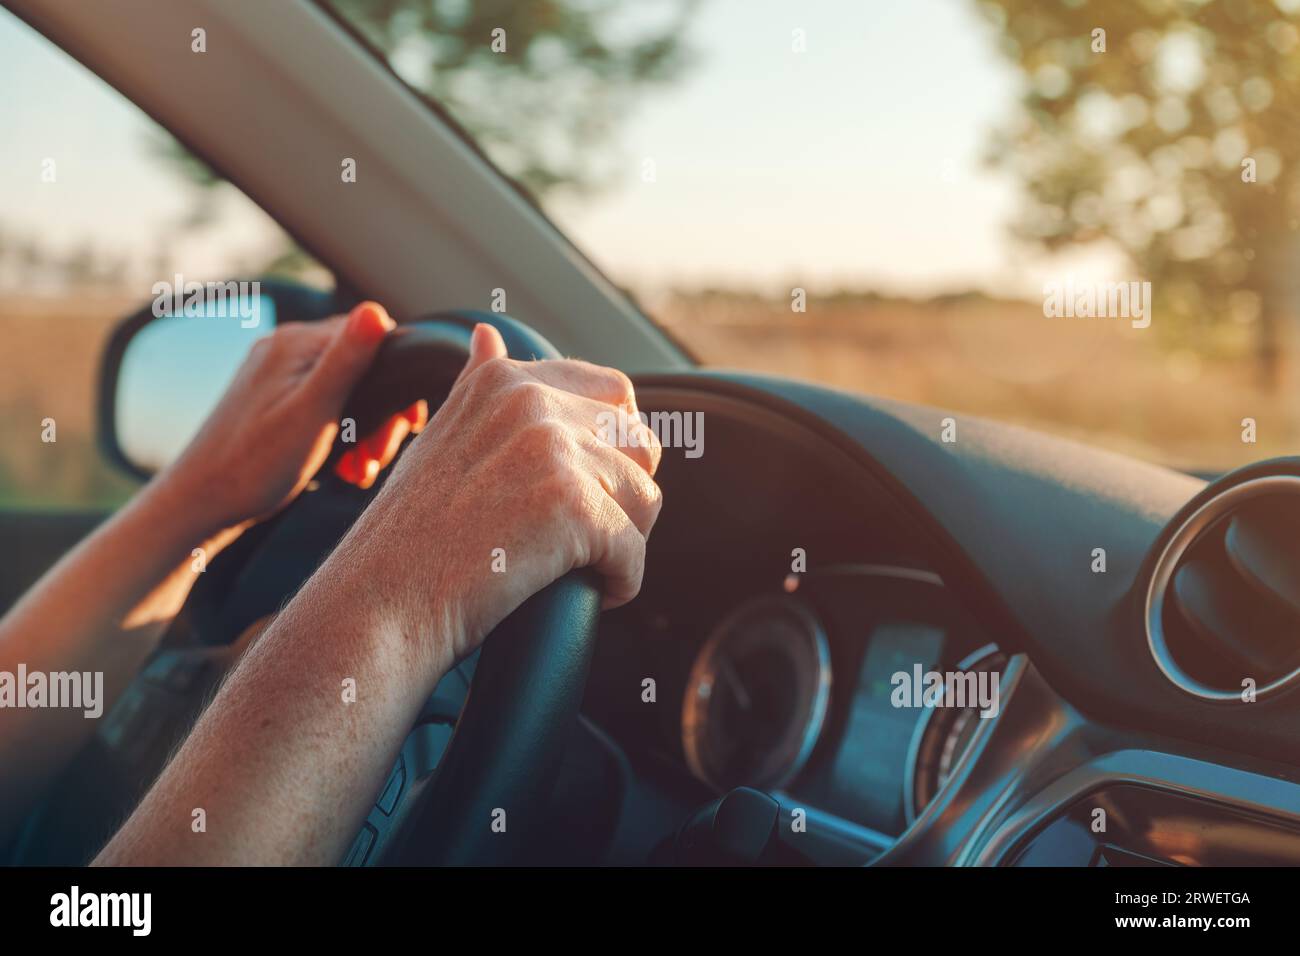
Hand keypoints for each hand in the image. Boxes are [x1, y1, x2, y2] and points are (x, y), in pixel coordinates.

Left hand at [162, 301, 426, 535]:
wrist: (200, 502)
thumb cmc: (255, 464)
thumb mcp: (311, 412)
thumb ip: (345, 361)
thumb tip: (376, 309)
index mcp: (296, 344)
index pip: (374, 339)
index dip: (396, 382)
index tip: (404, 426)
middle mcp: (285, 348)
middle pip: (362, 366)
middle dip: (381, 414)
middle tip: (377, 458)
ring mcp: (277, 372)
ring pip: (346, 389)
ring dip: (365, 430)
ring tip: (360, 469)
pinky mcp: (274, 397)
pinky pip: (324, 403)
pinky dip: (340, 433)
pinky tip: (342, 466)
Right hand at [334, 322, 662, 674]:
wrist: (379, 604)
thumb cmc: (410, 537)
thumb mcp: (440, 437)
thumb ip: (478, 386)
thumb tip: (490, 336)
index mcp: (506, 381)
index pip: (614, 392)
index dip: (615, 447)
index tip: (590, 487)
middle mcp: (532, 402)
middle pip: (640, 443)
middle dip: (625, 494)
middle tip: (584, 535)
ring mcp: (552, 452)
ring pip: (645, 498)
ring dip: (623, 541)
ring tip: (579, 565)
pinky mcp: (572, 508)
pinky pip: (634, 551)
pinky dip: (621, 582)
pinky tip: (592, 591)